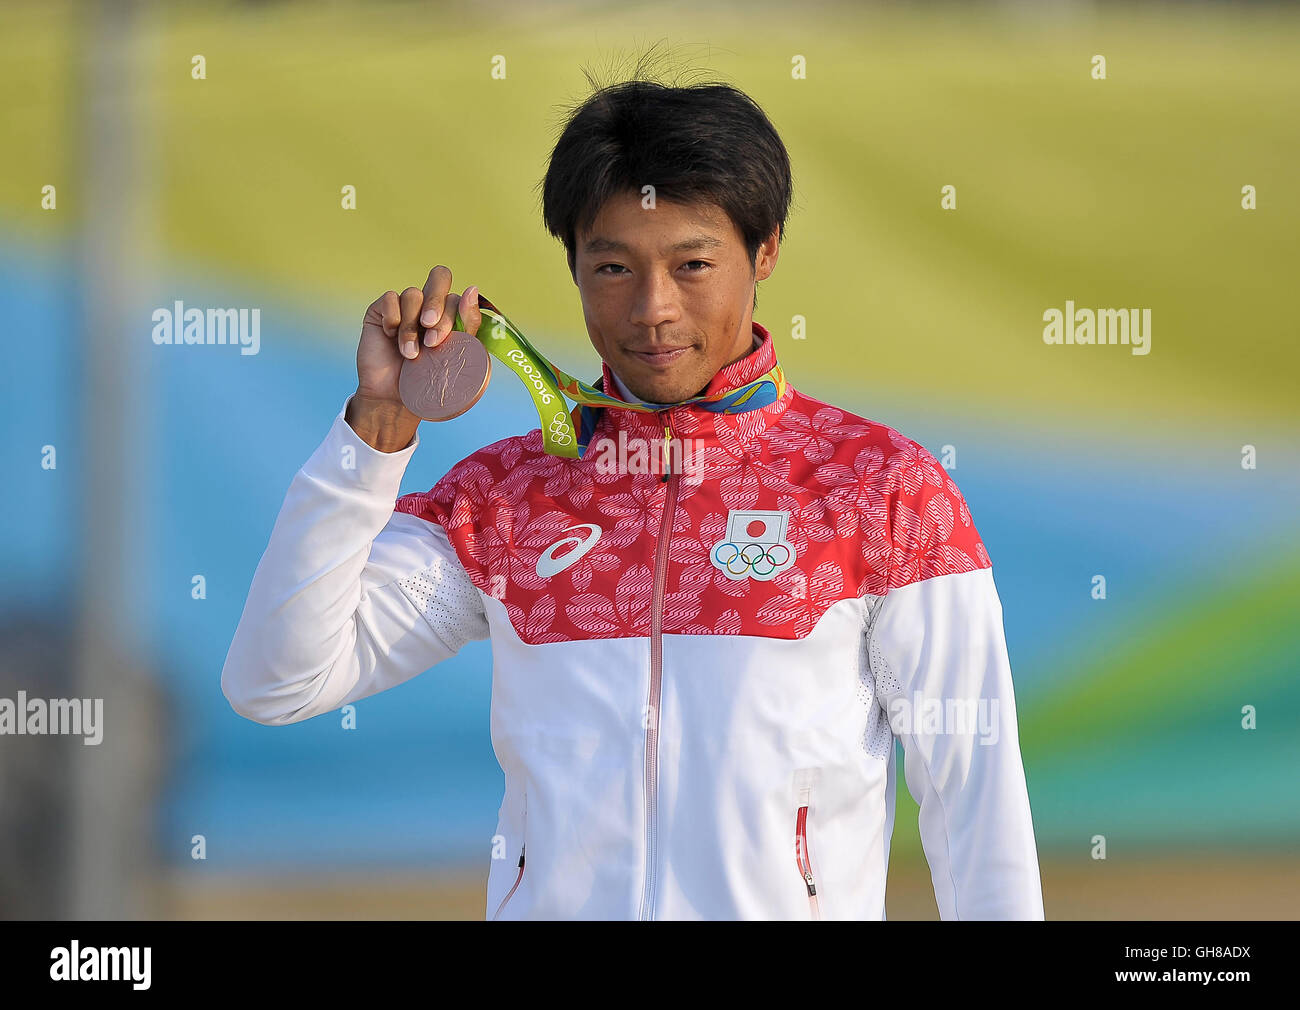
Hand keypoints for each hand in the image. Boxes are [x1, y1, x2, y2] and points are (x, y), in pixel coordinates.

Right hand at [346, 266, 482, 451]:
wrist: (396, 398)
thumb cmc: (429, 379)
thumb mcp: (456, 354)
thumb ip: (467, 323)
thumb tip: (472, 289)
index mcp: (450, 314)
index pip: (458, 295)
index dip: (454, 311)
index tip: (446, 338)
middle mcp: (429, 304)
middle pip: (439, 277)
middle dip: (437, 305)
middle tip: (431, 338)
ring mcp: (405, 305)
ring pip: (413, 294)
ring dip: (412, 327)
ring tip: (411, 354)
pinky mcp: (382, 310)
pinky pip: (390, 298)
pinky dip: (393, 319)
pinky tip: (391, 337)